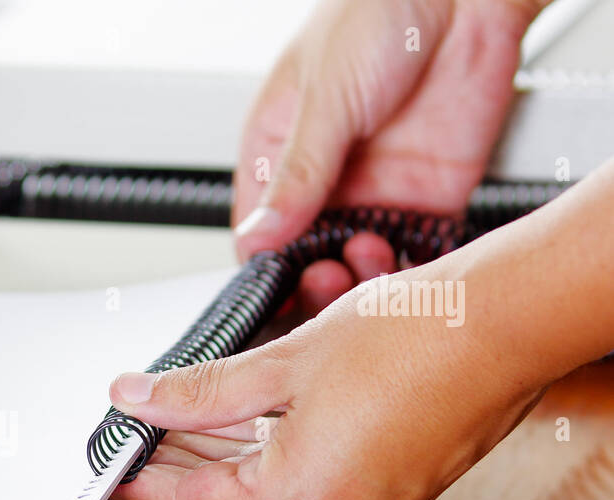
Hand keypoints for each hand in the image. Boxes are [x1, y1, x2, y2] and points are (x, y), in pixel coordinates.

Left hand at [107, 255, 547, 499]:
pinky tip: (247, 425)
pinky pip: (312, 490)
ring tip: (186, 420)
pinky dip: (275, 460)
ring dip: (228, 460)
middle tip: (145, 430)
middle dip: (184, 464)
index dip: (146, 481)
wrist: (510, 325)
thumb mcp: (284, 360)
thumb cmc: (418, 336)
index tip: (116, 467)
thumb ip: (201, 390)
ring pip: (271, 499)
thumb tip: (139, 398)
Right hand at [233, 0, 540, 315]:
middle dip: (313, 279)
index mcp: (278, 155)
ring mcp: (376, 193)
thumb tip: (259, 234)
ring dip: (360, 276)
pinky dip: (408, 271)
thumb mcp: (325, 98)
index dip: (266, 267)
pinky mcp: (428, 199)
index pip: (260, 232)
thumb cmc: (380, 11)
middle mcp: (326, 181)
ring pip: (357, 265)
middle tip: (327, 275)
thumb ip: (297, 173)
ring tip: (367, 253)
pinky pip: (414, 252)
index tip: (280, 283)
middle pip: (306, 259)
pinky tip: (402, 265)